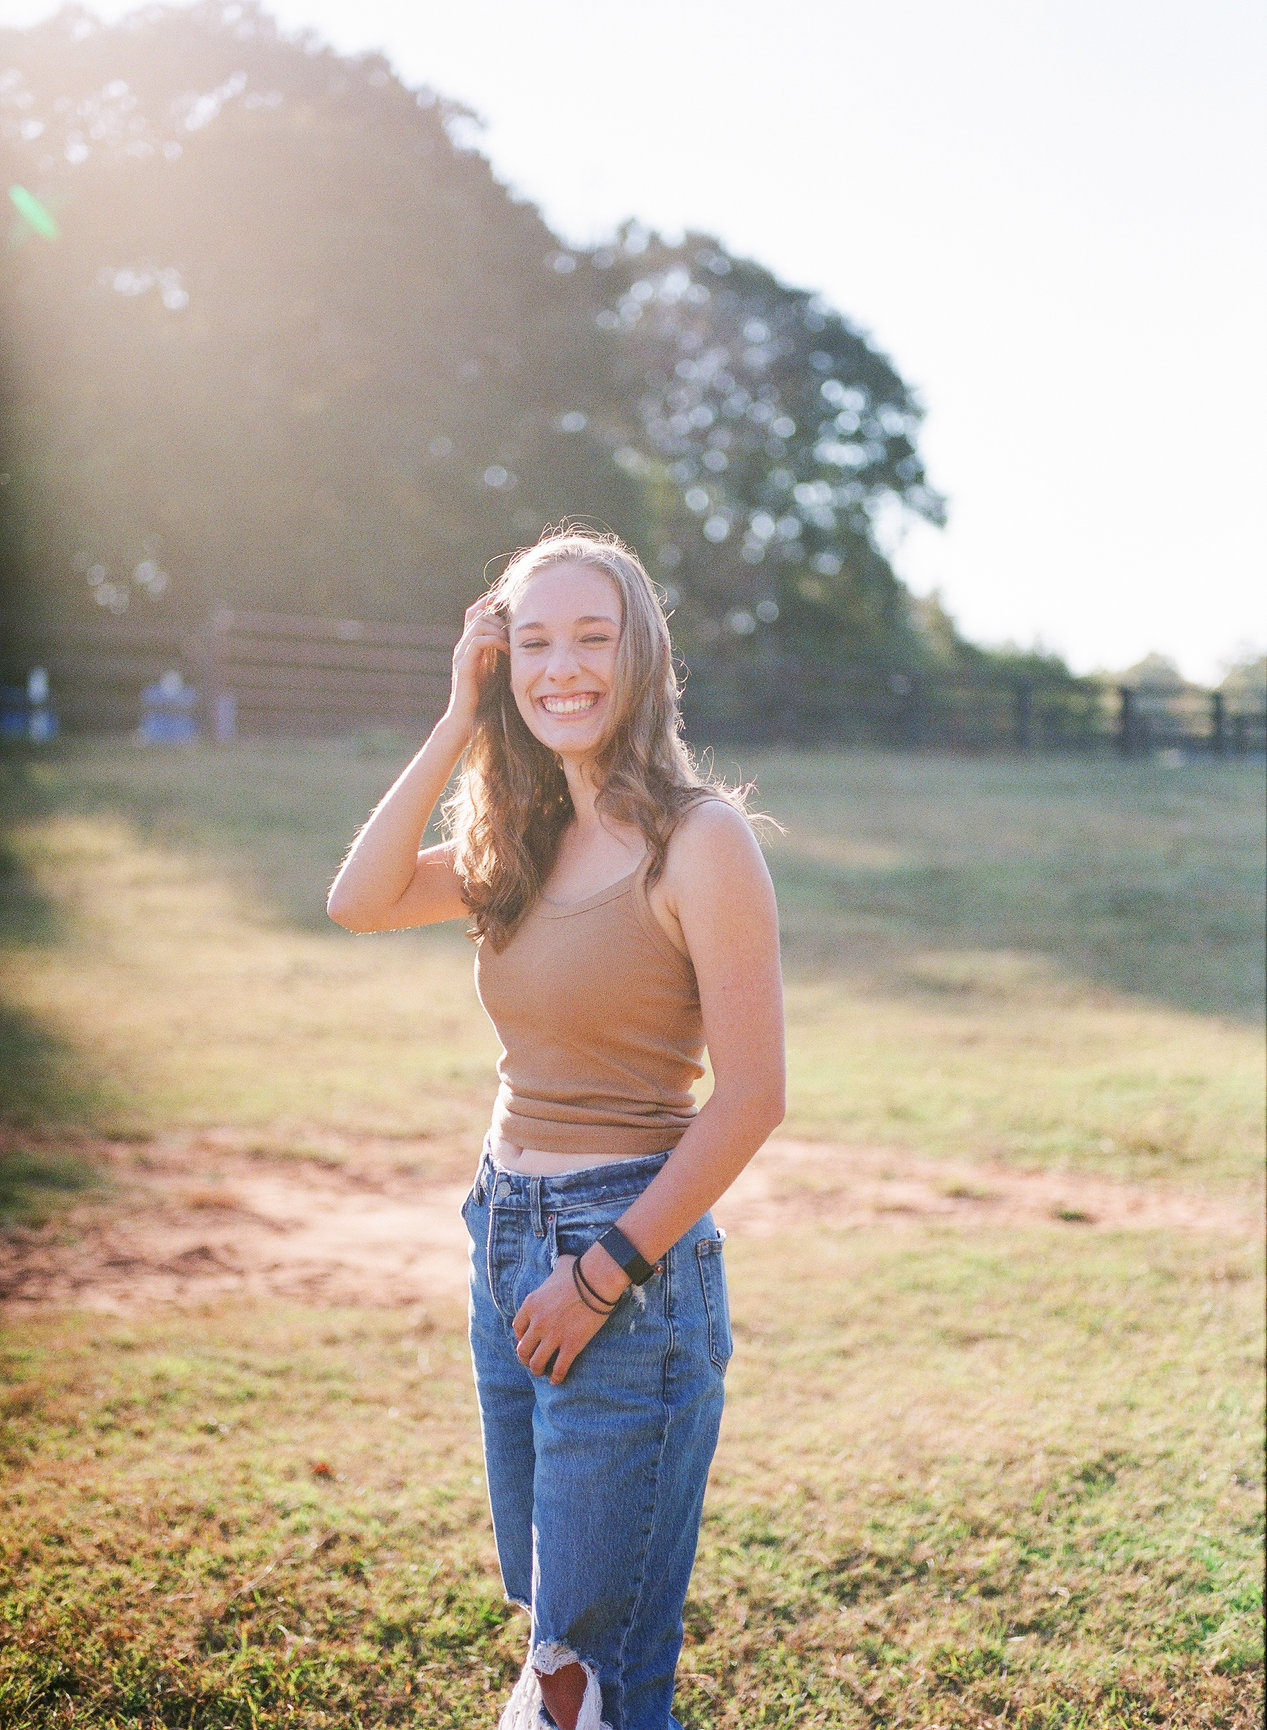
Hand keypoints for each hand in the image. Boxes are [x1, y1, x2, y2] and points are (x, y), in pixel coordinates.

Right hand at [445, 595, 507, 734]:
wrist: (467, 720)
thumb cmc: (485, 698)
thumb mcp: (497, 669)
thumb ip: (503, 653)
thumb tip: (522, 640)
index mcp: (469, 645)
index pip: (475, 613)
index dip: (488, 601)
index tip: (507, 600)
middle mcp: (462, 646)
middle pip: (477, 613)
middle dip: (498, 615)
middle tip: (514, 628)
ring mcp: (461, 655)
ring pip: (478, 624)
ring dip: (498, 627)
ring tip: (511, 640)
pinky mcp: (464, 666)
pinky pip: (478, 642)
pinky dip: (495, 640)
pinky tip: (507, 649)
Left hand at [512, 1256, 611, 1384]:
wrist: (597, 1280)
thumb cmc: (580, 1270)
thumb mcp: (558, 1266)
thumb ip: (554, 1271)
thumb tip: (560, 1266)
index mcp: (531, 1304)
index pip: (517, 1328)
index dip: (521, 1337)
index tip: (527, 1340)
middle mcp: (538, 1322)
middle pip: (523, 1349)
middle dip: (525, 1358)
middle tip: (532, 1360)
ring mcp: (553, 1336)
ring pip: (536, 1363)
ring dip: (537, 1369)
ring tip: (542, 1372)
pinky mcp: (571, 1345)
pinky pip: (559, 1368)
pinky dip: (556, 1377)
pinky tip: (556, 1380)